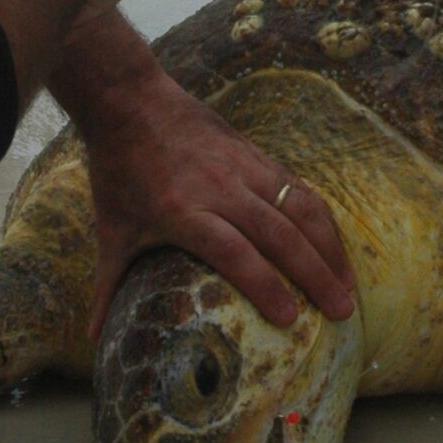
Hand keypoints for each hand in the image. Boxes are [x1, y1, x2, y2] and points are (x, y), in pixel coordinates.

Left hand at [80, 76, 354, 336]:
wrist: (130, 101)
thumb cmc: (119, 171)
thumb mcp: (111, 231)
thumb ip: (108, 287)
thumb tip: (94, 341)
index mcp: (182, 212)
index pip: (233, 252)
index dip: (264, 285)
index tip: (290, 319)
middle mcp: (219, 189)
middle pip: (278, 234)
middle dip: (314, 275)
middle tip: (340, 312)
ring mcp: (243, 167)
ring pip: (298, 208)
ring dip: (328, 248)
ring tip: (348, 285)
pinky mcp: (255, 154)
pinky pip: (297, 188)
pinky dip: (321, 218)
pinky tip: (335, 246)